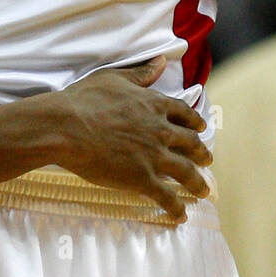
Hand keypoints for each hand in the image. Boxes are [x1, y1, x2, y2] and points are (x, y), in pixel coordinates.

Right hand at [54, 55, 211, 223]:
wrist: (68, 127)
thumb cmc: (86, 99)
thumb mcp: (115, 78)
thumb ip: (142, 74)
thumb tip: (161, 61)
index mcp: (154, 104)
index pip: (183, 113)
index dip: (194, 122)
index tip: (201, 128)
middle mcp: (160, 130)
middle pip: (190, 143)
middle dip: (201, 153)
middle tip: (208, 160)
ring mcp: (154, 156)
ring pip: (185, 172)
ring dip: (197, 182)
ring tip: (204, 190)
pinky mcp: (142, 179)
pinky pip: (166, 196)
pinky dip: (176, 208)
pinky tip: (181, 215)